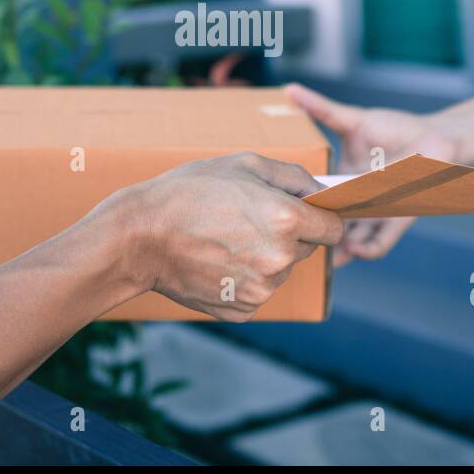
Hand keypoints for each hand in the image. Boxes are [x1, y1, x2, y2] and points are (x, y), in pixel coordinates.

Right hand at [111, 152, 343, 321]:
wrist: (140, 237)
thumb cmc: (190, 192)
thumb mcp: (244, 164)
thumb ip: (294, 177)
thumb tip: (322, 191)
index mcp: (287, 220)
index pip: (334, 228)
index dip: (322, 217)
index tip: (306, 213)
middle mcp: (280, 259)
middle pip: (307, 248)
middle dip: (289, 233)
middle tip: (248, 219)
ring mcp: (261, 289)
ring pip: (281, 270)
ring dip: (266, 256)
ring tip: (226, 238)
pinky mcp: (243, 309)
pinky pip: (258, 291)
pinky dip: (245, 278)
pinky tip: (217, 260)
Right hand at [285, 83, 459, 264]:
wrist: (435, 136)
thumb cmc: (397, 128)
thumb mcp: (351, 120)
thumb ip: (320, 108)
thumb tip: (288, 89)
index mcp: (343, 182)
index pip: (317, 203)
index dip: (301, 212)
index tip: (280, 216)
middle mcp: (357, 202)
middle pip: (332, 226)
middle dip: (316, 238)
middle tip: (296, 247)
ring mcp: (377, 212)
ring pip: (354, 240)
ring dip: (340, 250)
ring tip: (323, 255)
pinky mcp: (398, 217)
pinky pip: (382, 242)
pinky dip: (368, 249)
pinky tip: (354, 250)